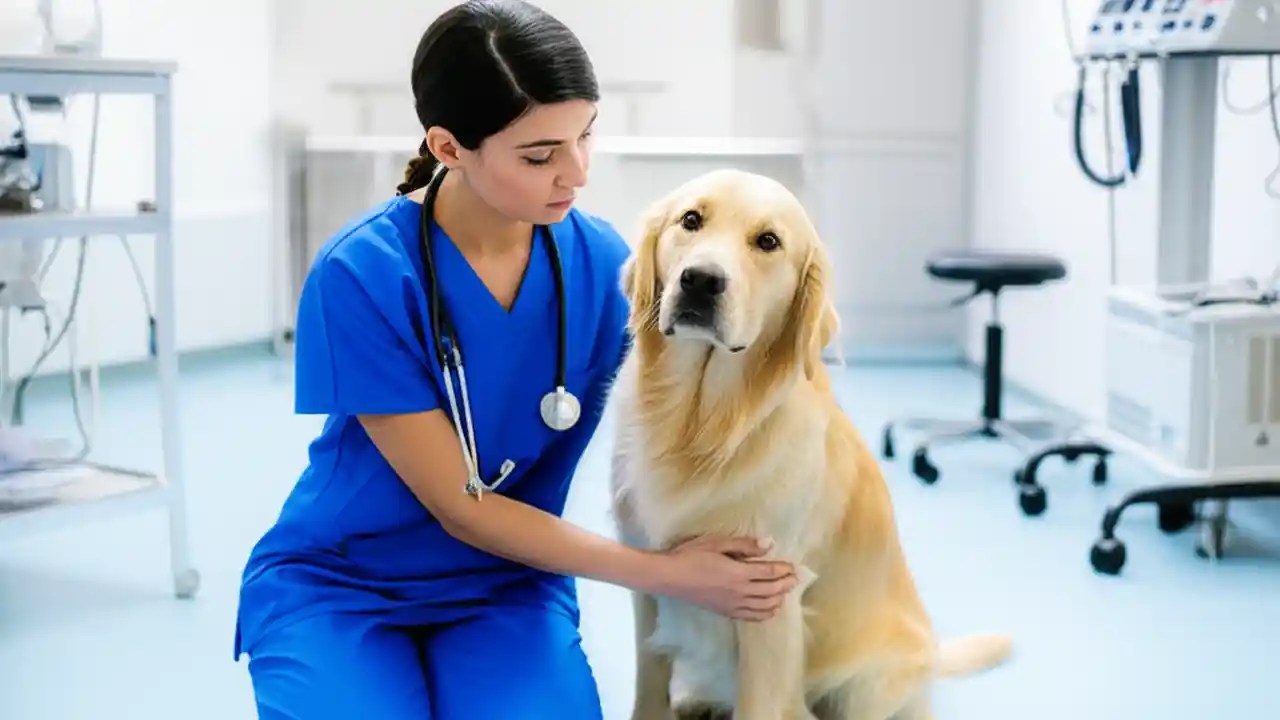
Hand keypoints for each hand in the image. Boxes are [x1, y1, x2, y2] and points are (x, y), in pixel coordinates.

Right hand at [658, 535, 798, 620]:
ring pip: (764, 606)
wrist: (670, 577)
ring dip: (778, 599)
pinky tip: (770, 609)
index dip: (783, 570)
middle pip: (770, 590)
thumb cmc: (691, 555)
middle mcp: (739, 592)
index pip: (769, 573)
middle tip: (795, 579)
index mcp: (738, 573)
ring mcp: (733, 605)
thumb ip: (744, 545)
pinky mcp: (726, 612)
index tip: (793, 567)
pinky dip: (765, 614)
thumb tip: (769, 544)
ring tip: (785, 592)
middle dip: (786, 584)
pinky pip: (752, 617)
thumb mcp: (717, 543)